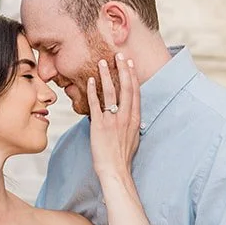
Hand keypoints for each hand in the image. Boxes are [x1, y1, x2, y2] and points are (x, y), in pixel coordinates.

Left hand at [87, 53, 139, 183]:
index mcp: (135, 119)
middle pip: (126, 87)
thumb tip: (131, 116)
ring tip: (102, 61)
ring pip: (111, 92)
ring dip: (107, 75)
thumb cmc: (122, 157)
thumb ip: (131, 124)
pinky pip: (95, 104)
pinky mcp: (99, 125)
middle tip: (119, 54)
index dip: (132, 75)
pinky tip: (89, 80)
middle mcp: (126, 117)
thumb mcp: (133, 137)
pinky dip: (92, 91)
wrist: (115, 170)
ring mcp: (112, 120)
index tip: (130, 63)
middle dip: (123, 69)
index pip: (135, 92)